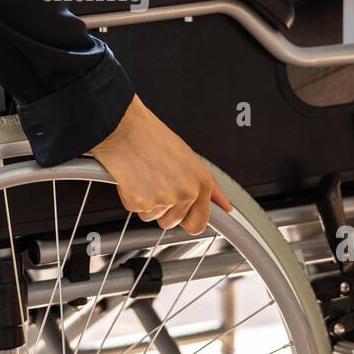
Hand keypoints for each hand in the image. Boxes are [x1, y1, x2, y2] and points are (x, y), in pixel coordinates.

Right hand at [89, 95, 233, 234]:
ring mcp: (165, 200)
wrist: (127, 130)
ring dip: (147, 204)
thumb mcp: (190, 160)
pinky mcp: (141, 203)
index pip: (199, 223)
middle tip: (157, 188)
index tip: (180, 211)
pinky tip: (134, 178)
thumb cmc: (155, 140)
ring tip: (145, 177)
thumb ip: (210, 188)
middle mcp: (187, 193)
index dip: (186, 219)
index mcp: (202, 183)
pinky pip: (136, 210)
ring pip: (153, 218)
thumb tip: (227, 207)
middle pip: (173, 224)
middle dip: (164, 213)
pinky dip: (131, 197)